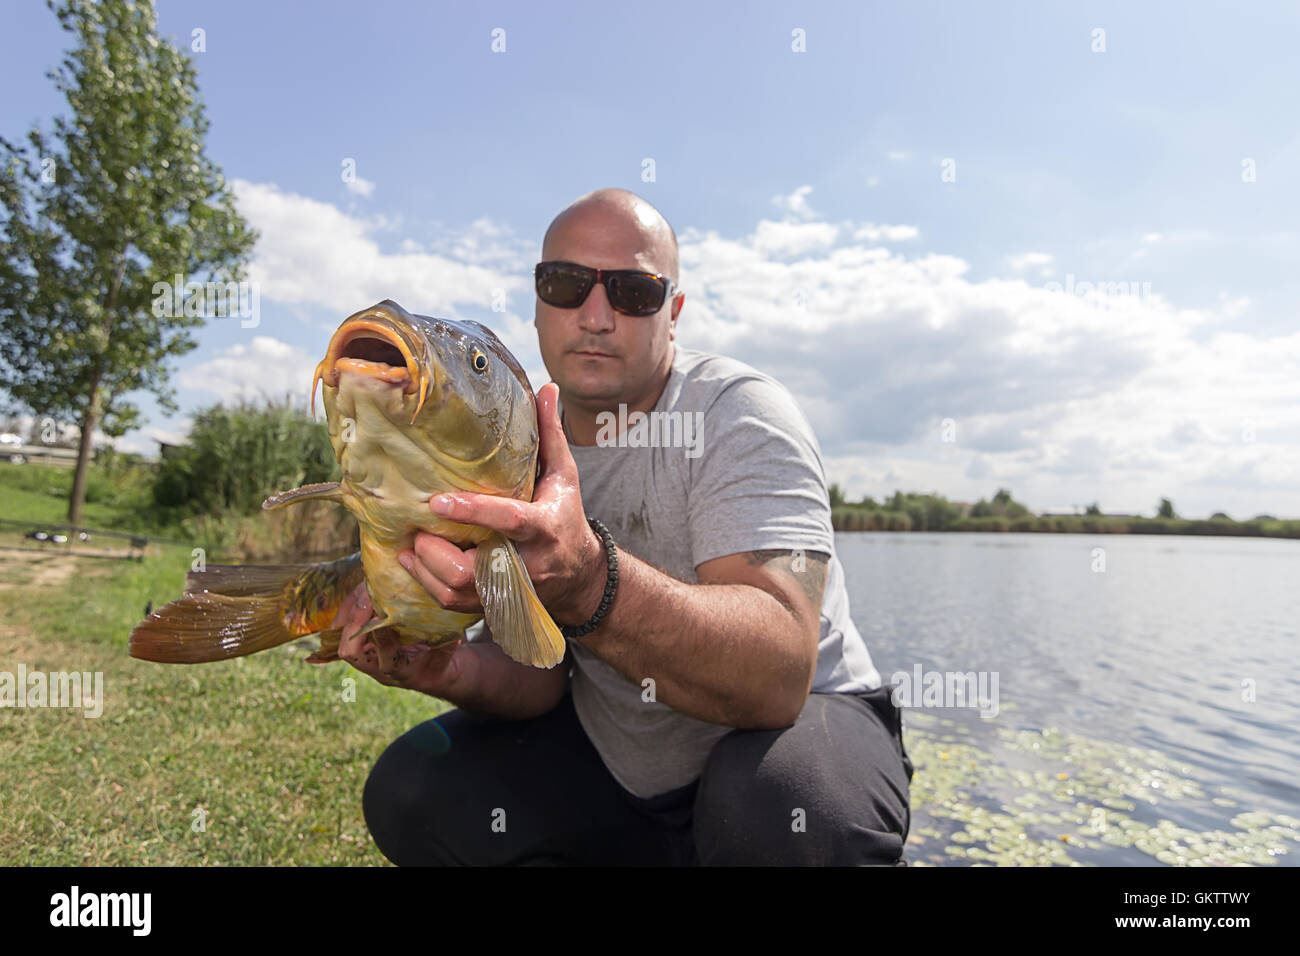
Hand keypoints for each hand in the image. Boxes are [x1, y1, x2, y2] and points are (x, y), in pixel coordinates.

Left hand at [332, 582, 474, 696]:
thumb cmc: (437, 665)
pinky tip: (362, 589)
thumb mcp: (446, 658)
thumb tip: (452, 630)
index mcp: (397, 671)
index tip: (384, 614)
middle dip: (354, 622)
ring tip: (363, 586)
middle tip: (366, 596)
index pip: (383, 656)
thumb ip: (446, 646)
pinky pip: (344, 625)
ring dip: (349, 611)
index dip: (382, 636)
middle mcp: (374, 666)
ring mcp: (364, 654)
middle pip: (349, 652)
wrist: (428, 674)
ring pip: (340, 637)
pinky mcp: (361, 642)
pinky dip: (351, 606)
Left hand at [397, 382, 606, 626]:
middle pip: (472, 570)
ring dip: (426, 569)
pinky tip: (412, 561)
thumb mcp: (564, 477)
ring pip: (458, 591)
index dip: (474, 513)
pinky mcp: (494, 603)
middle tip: (417, 529)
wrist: (579, 577)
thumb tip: (546, 389)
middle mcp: (527, 563)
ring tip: (410, 543)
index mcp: (544, 527)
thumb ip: (550, 436)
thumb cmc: (566, 517)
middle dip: (436, 553)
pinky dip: (428, 583)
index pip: (509, 521)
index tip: (438, 501)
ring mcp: (509, 587)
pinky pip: (454, 603)